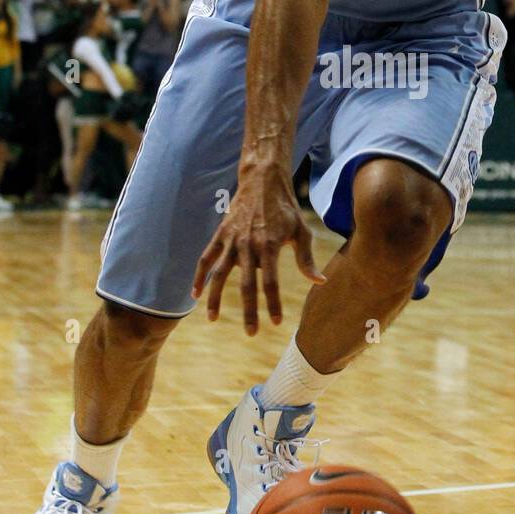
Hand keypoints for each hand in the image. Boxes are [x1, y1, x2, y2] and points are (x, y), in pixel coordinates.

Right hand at [190, 164, 325, 332]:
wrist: (262, 180)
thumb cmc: (286, 208)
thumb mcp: (301, 231)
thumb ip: (307, 258)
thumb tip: (319, 281)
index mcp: (270, 245)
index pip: (271, 282)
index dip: (273, 303)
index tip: (276, 322)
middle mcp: (248, 244)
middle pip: (247, 284)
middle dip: (248, 311)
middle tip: (251, 333)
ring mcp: (231, 239)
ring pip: (220, 274)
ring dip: (215, 298)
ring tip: (213, 319)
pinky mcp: (220, 234)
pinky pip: (206, 258)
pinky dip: (199, 276)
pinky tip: (195, 295)